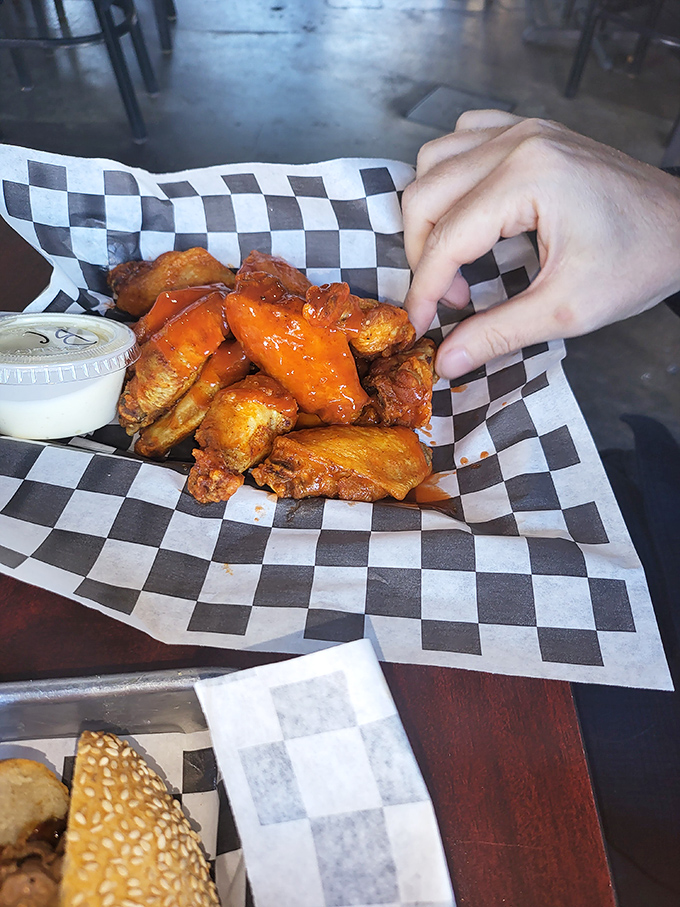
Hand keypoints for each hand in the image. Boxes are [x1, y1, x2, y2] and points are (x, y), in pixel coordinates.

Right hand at [401, 111, 679, 379]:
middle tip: (451, 298)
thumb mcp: (567, 309)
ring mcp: (522, 130)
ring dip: (429, 215)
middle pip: (425, 195)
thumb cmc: (639, 260)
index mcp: (529, 178)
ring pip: (433, 162)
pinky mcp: (529, 132)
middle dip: (423, 256)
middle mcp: (518, 143)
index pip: (445, 239)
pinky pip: (462, 138)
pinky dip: (450, 177)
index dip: (424, 289)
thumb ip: (498, 334)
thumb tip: (446, 359)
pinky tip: (467, 211)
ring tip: (456, 258)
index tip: (420, 325)